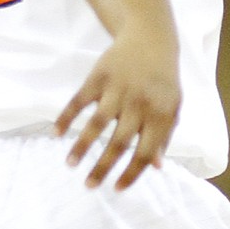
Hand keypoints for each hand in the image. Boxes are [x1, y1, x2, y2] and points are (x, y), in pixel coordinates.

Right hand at [54, 33, 180, 190]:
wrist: (151, 39)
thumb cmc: (163, 81)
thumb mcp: (172, 107)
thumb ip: (164, 136)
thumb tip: (156, 166)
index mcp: (160, 114)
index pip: (145, 152)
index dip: (132, 173)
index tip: (117, 189)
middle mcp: (138, 104)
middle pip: (119, 142)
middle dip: (102, 167)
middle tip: (89, 186)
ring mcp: (117, 89)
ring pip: (97, 123)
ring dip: (82, 146)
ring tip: (70, 165)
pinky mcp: (99, 77)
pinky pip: (79, 100)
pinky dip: (66, 116)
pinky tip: (57, 133)